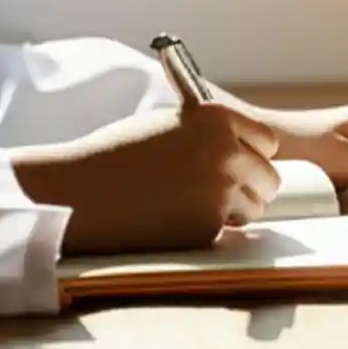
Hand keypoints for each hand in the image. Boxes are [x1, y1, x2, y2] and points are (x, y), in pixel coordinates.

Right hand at [10, 104, 278, 254]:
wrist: (77, 191)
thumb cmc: (116, 153)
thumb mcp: (169, 123)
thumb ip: (211, 131)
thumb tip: (248, 148)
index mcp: (219, 117)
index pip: (267, 141)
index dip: (252, 153)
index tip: (240, 161)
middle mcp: (229, 152)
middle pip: (269, 178)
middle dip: (249, 186)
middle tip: (219, 190)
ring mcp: (221, 191)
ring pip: (255, 208)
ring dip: (233, 210)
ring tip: (191, 204)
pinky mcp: (209, 227)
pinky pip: (226, 231)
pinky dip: (207, 228)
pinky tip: (174, 219)